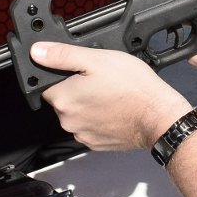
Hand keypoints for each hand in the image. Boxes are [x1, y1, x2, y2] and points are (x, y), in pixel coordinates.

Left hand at [33, 43, 191, 150]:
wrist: (158, 117)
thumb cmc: (133, 87)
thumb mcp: (98, 59)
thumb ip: (63, 55)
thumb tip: (37, 51)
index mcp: (63, 98)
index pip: (47, 84)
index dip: (65, 75)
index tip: (83, 73)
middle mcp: (67, 120)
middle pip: (63, 100)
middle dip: (77, 90)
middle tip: (102, 81)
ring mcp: (82, 134)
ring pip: (77, 114)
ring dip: (88, 105)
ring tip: (111, 96)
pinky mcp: (96, 144)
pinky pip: (90, 128)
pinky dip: (99, 120)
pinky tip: (115, 110)